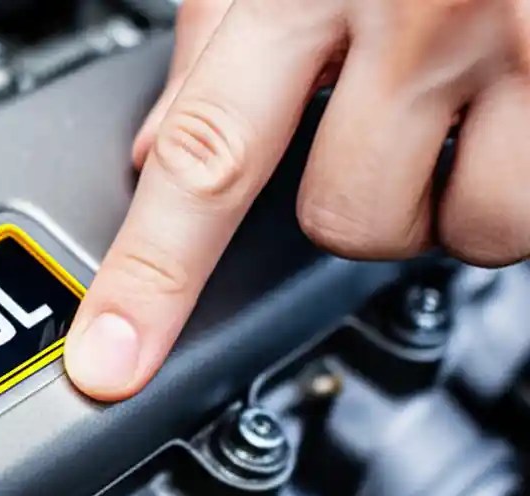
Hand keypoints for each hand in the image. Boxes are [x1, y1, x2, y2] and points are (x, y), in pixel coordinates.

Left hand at [65, 0, 529, 400]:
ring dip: (460, 197)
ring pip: (469, 231)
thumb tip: (161, 150)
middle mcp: (423, 13)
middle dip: (356, 196)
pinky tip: (521, 100)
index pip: (207, 156)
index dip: (151, 276)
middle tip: (382, 120)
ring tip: (470, 104)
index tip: (110, 358)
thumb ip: (221, 30)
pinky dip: (528, 174)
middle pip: (345, 220)